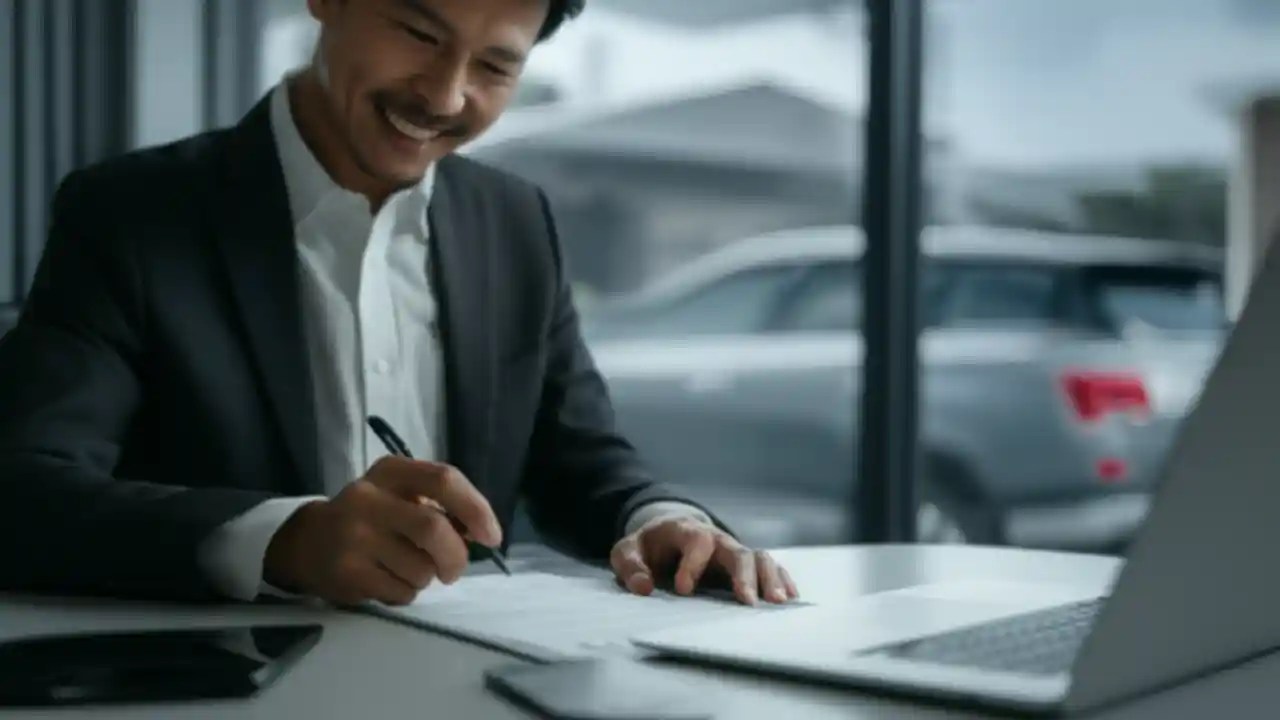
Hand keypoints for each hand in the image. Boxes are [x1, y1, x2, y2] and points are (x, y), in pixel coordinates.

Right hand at [264, 456, 502, 605]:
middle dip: (455, 556)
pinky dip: (407, 593)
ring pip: (419, 568)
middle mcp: (368, 498)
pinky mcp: (348, 572)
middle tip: (453, 570)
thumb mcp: (400, 496)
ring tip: (408, 570)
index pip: (444, 479)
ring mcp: (355, 536)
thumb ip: (440, 505)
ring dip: (427, 577)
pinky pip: (401, 592)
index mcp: (390, 472)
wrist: (306, 543)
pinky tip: (389, 581)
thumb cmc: (372, 517)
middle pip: (433, 528)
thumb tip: (483, 532)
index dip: (476, 508)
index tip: (491, 536)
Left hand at [610, 516, 798, 604]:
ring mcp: (732, 551)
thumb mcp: (627, 552)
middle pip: (737, 551)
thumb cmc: (647, 547)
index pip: (697, 542)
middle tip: (747, 602)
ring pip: (758, 558)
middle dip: (744, 576)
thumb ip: (630, 566)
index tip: (683, 590)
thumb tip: (643, 587)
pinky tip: (788, 596)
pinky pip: (767, 566)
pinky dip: (780, 578)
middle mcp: (715, 540)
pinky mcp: (742, 566)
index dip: (692, 564)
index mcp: (685, 532)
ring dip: (769, 578)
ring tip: (777, 602)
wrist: (666, 535)